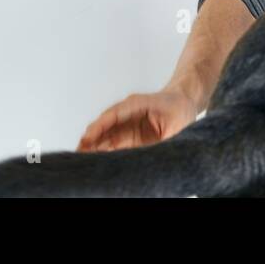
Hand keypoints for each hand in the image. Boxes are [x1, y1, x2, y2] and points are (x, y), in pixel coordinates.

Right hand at [76, 87, 200, 151]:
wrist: (184, 102)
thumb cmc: (181, 108)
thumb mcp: (178, 125)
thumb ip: (165, 140)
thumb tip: (156, 155)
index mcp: (138, 104)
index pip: (115, 113)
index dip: (101, 125)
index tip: (89, 136)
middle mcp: (127, 113)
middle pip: (104, 125)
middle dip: (91, 139)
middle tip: (80, 153)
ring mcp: (125, 124)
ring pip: (104, 135)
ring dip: (92, 147)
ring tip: (82, 160)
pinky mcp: (127, 135)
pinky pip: (109, 143)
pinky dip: (100, 152)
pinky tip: (92, 161)